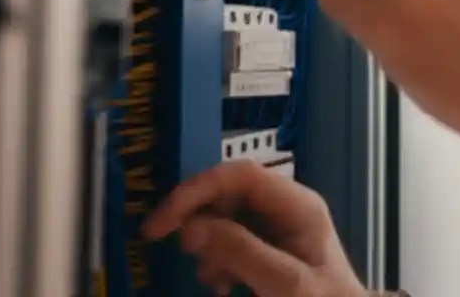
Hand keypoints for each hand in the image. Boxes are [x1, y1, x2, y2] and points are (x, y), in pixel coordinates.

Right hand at [142, 160, 366, 296]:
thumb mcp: (285, 284)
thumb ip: (241, 252)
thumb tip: (192, 227)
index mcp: (298, 205)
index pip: (240, 175)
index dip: (195, 191)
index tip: (161, 224)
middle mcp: (286, 208)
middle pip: (228, 194)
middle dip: (200, 223)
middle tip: (185, 255)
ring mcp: (277, 228)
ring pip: (223, 219)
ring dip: (208, 249)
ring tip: (216, 283)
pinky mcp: (267, 249)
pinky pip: (229, 242)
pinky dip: (216, 263)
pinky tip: (222, 287)